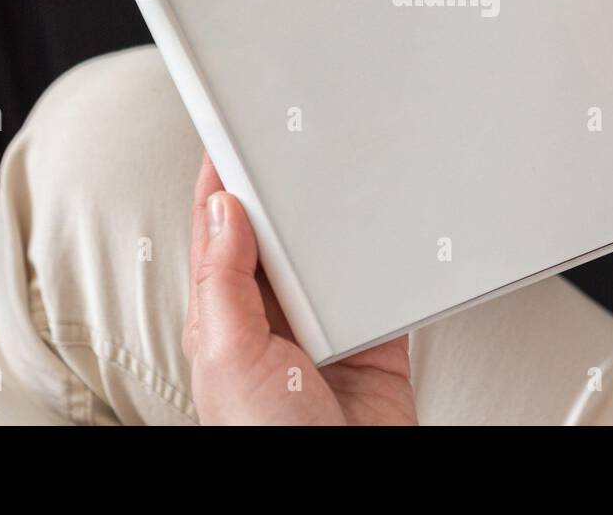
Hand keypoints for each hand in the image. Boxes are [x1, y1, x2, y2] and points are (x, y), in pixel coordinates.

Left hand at [183, 155, 416, 424]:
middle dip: (287, 193)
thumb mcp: (226, 355)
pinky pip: (384, 286)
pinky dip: (391, 259)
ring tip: (346, 179)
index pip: (220, 231)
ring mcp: (325, 326)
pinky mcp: (374, 337)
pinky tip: (392, 235)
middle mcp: (273, 317)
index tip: (232, 132)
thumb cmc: (266, 441)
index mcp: (224, 315)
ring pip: (332, 253)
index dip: (224, 180)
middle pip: (279, 234)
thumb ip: (223, 281)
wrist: (345, 487)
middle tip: (297, 146)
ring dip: (341, 224)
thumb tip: (223, 211)